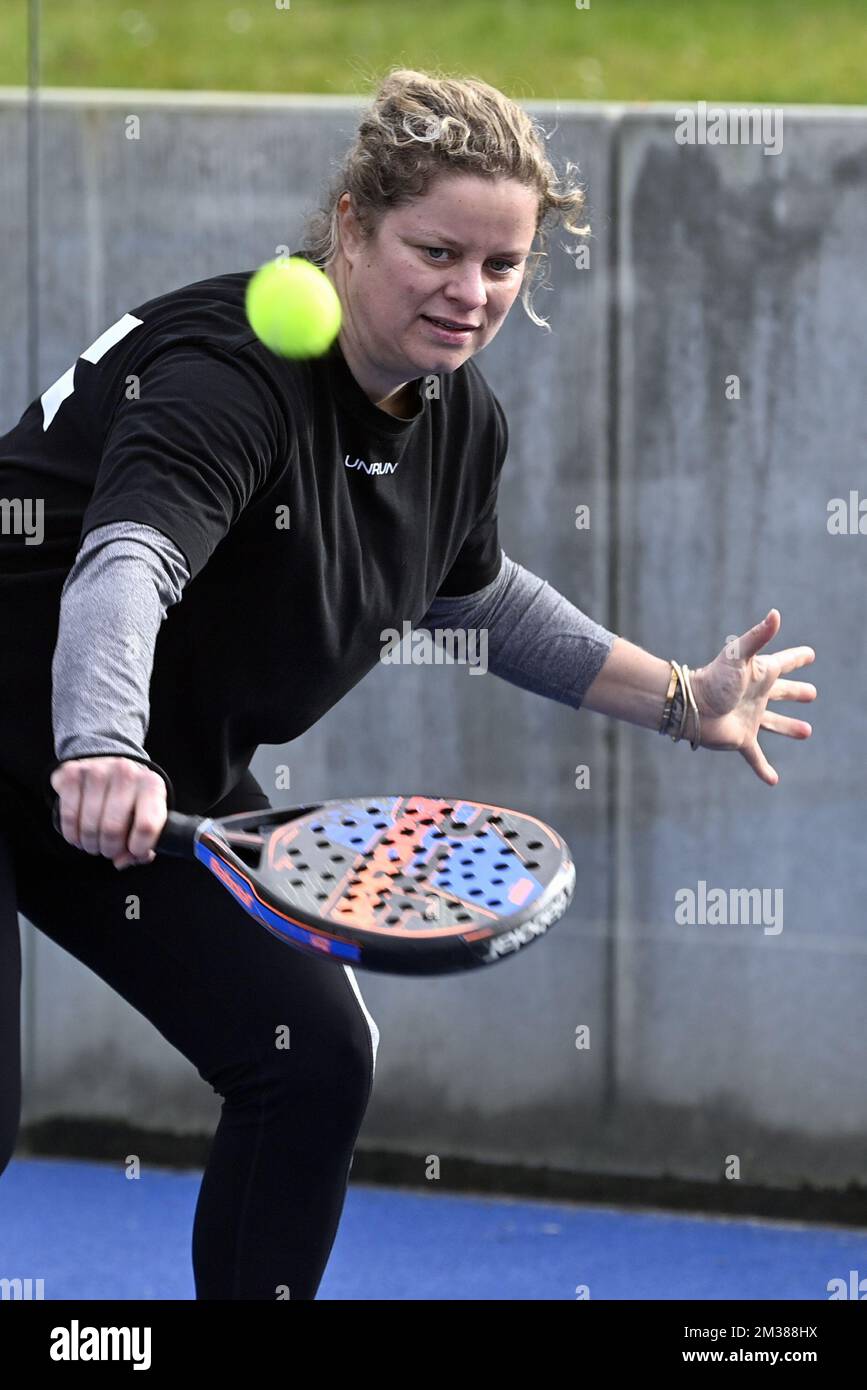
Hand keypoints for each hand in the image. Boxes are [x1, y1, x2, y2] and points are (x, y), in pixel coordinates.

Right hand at [50, 756, 167, 868]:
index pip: (146, 826)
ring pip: (89, 825)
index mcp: (152, 784)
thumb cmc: (131, 798)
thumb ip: (144, 845)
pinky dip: (72, 834)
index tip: (133, 851)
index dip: (138, 848)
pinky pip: (69, 816)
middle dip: (109, 849)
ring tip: (94, 844)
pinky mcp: (72, 773)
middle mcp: (126, 773)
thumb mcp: (147, 815)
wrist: (108, 765)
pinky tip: (78, 836)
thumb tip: (122, 861)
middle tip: (108, 850)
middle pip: (113, 829)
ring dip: (90, 844)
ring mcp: (97, 770)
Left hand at [690, 610, 815, 784]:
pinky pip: (755, 757)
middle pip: (782, 693)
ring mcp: (750, 718)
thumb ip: (758, 637)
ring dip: (789, 728)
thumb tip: (775, 615)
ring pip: (774, 724)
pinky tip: (773, 780)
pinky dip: (763, 769)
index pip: (784, 663)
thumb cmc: (714, 679)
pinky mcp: (741, 739)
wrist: (691, 708)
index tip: (810, 654)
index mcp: (760, 675)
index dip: (797, 658)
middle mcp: (756, 696)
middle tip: (812, 693)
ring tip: (807, 731)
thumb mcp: (738, 656)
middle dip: (796, 692)